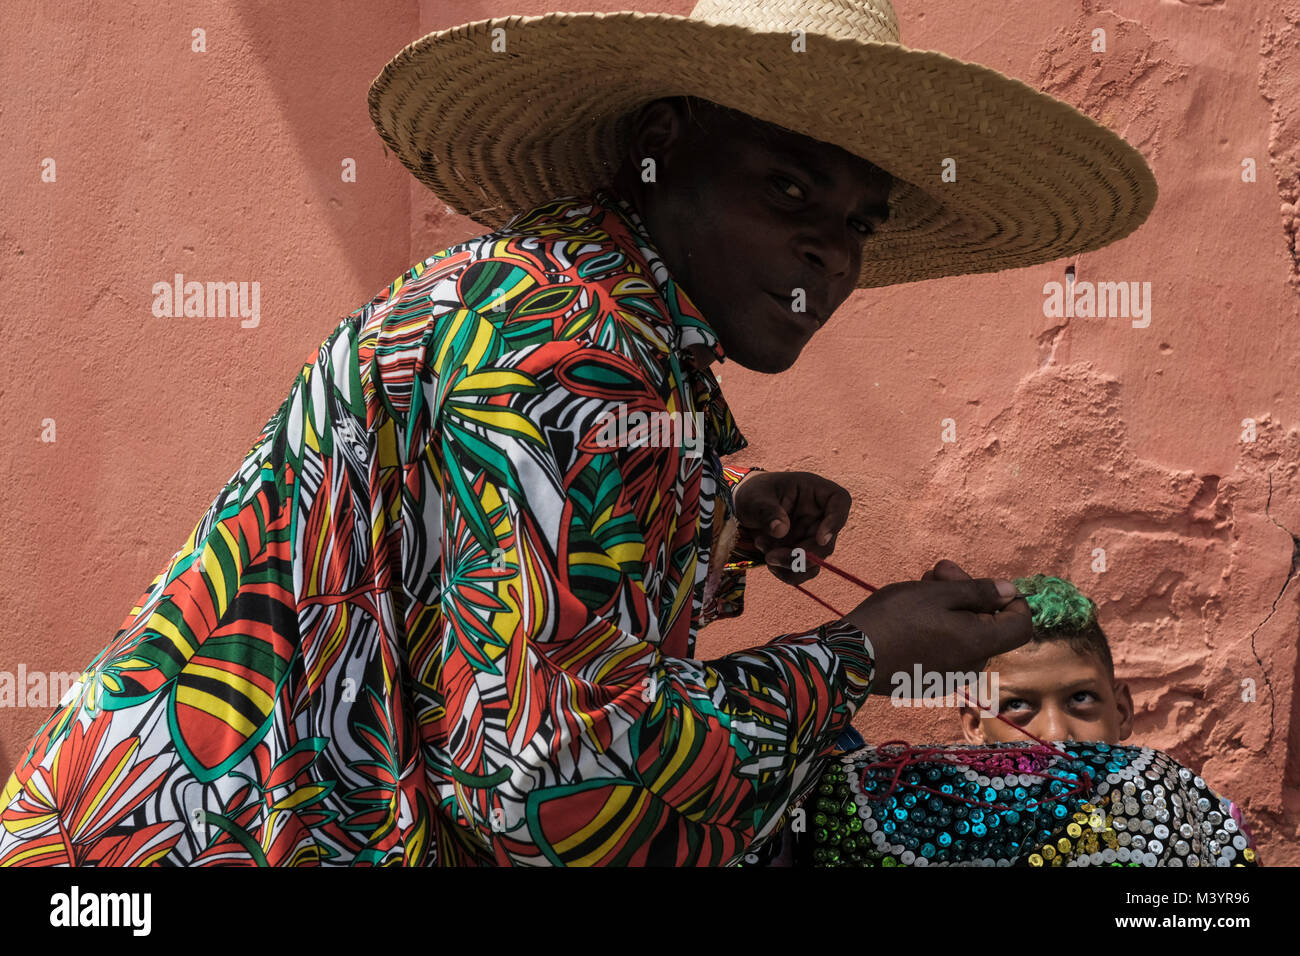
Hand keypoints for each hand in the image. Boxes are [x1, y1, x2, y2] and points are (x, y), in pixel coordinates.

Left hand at [732, 470, 850, 585]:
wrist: (744, 509)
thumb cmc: (753, 494)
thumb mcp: (755, 498)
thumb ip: (767, 511)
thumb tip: (781, 531)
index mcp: (815, 491)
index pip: (840, 501)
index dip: (835, 522)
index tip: (820, 539)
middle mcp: (819, 514)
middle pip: (827, 541)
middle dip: (801, 555)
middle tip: (772, 557)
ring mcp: (813, 535)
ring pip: (815, 560)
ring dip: (790, 565)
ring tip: (766, 554)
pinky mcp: (803, 552)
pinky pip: (803, 570)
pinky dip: (787, 573)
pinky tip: (769, 563)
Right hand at [838, 561, 1031, 692]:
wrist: (853, 656)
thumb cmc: (896, 618)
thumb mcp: (938, 593)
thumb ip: (978, 592)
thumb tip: (1009, 592)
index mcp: (981, 643)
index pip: (1021, 625)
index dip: (1014, 601)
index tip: (990, 584)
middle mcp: (972, 665)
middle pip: (987, 625)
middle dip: (968, 593)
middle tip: (938, 569)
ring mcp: (950, 675)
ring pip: (963, 634)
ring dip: (949, 606)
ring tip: (920, 585)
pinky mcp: (929, 679)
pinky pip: (946, 648)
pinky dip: (937, 628)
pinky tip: (912, 613)